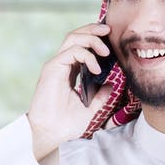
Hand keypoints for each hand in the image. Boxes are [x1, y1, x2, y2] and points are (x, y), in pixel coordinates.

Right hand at [27, 22, 114, 160]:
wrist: (52, 134)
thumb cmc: (66, 124)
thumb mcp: (91, 109)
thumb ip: (101, 96)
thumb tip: (112, 85)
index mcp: (69, 71)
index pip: (81, 46)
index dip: (95, 39)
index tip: (111, 42)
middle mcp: (62, 64)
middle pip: (76, 35)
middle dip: (93, 30)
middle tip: (109, 31)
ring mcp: (56, 65)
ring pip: (73, 38)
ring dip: (91, 39)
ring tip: (106, 51)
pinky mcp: (52, 68)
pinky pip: (71, 52)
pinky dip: (87, 56)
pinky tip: (96, 69)